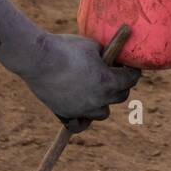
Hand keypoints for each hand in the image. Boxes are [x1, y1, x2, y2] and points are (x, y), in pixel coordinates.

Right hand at [20, 33, 139, 128]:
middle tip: (114, 76)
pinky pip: (80, 125)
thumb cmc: (66, 48)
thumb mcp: (92, 46)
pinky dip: (84, 120)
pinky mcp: (66, 114)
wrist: (38, 58)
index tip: (130, 68)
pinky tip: (83, 111)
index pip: (131, 79)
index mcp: (108, 81)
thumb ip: (105, 55)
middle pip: (120, 97)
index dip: (132, 72)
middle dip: (120, 85)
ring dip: (103, 102)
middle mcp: (98, 99)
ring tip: (97, 92)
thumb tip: (111, 58)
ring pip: (103, 113)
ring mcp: (82, 109)